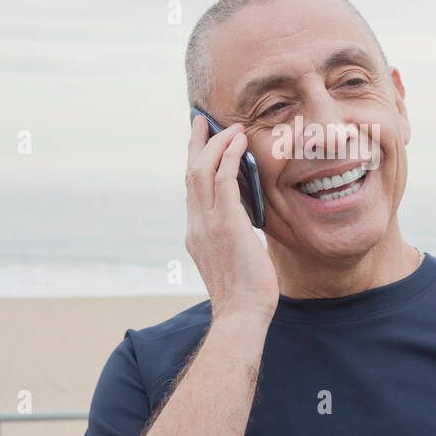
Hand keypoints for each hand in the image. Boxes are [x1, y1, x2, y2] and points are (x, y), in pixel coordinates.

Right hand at [184, 115, 278, 325]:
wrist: (242, 315)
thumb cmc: (245, 292)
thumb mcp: (233, 256)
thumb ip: (233, 233)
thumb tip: (245, 218)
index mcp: (196, 232)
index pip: (191, 189)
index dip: (195, 162)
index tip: (202, 143)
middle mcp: (196, 224)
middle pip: (190, 173)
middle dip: (197, 144)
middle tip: (202, 120)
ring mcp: (208, 224)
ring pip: (203, 171)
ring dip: (217, 145)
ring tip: (230, 128)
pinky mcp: (227, 225)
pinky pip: (224, 181)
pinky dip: (230, 158)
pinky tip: (239, 144)